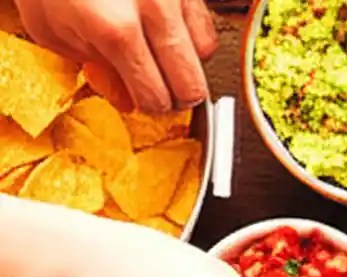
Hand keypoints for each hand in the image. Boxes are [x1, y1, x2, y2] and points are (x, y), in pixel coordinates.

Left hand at [14, 0, 217, 112]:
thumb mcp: (50, 31)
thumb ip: (93, 68)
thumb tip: (127, 96)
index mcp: (115, 29)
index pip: (154, 95)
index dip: (148, 106)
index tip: (142, 102)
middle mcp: (153, 8)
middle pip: (191, 83)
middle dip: (176, 96)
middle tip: (160, 92)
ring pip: (205, 52)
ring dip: (186, 62)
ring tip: (161, 57)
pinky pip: (204, 21)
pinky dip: (192, 34)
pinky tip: (168, 32)